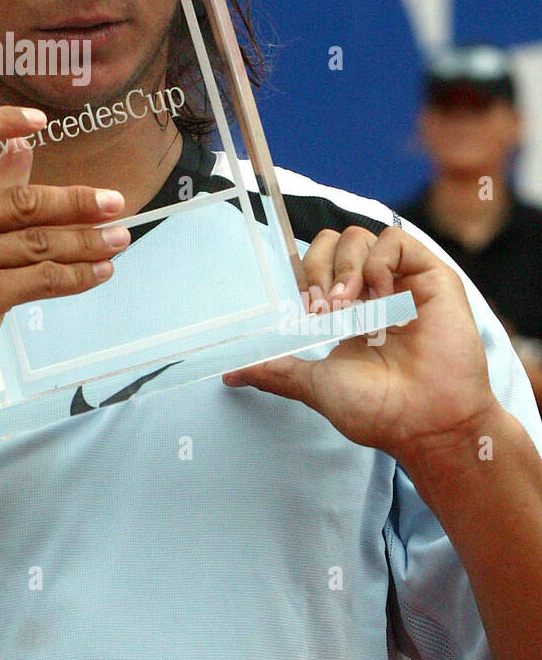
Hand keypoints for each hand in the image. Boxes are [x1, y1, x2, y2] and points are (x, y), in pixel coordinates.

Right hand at [0, 106, 130, 412]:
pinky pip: (45, 278)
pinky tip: (100, 271)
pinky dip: (79, 275)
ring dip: (89, 241)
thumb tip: (22, 149)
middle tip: (115, 202)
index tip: (39, 122)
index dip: (2, 121)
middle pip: (25, 199)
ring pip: (42, 241)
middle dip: (79, 202)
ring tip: (119, 237)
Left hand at [223, 225, 499, 468]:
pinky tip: (379, 295)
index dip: (301, 272)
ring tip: (348, 308)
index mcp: (346, 311)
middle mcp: (372, 291)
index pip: (314, 263)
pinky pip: (395, 240)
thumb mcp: (314, 384)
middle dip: (316, 267)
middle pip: (333, 242)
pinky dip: (378, 262)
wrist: (426, 424)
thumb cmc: (378, 410)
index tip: (300, 306)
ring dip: (344, 267)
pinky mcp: (430, 277)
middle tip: (322, 310)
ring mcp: (401, 282)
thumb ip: (274, 371)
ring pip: (359, 235)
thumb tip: (229, 374)